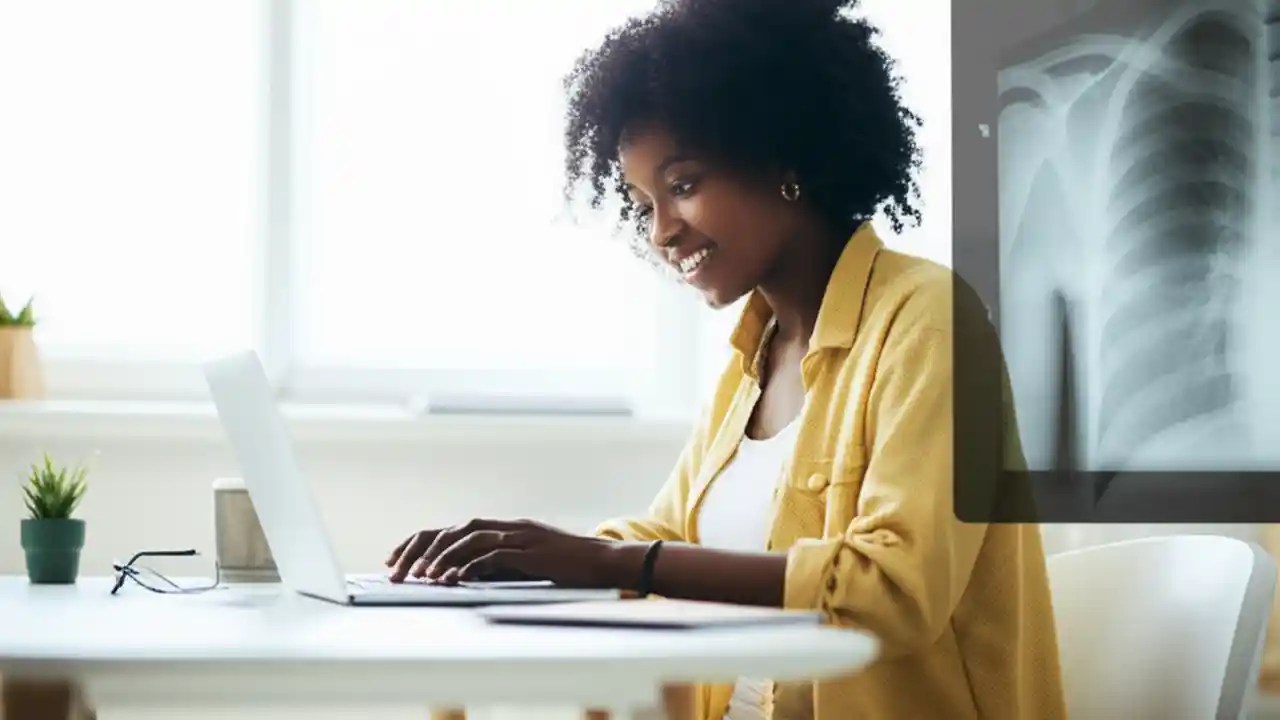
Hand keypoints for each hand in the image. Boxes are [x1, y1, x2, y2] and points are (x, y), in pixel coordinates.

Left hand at [384, 518, 638, 587]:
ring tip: (421, 578)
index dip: (421, 541)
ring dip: (440, 558)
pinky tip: (452, 579)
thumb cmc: (565, 568)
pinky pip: (492, 556)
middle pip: (453, 529)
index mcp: (504, 528)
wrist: (604, 563)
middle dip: (421, 548)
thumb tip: (460, 576)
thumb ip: (497, 564)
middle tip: (397, 570)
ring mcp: (520, 536)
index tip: (397, 559)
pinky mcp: (531, 552)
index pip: (453, 528)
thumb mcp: (524, 563)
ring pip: (468, 539)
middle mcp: (508, 527)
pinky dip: (468, 566)